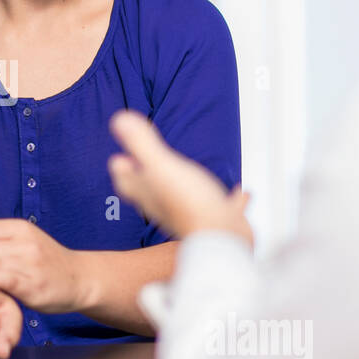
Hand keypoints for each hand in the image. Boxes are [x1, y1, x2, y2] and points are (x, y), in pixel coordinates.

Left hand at [107, 110, 252, 245]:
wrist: (222, 239)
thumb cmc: (190, 205)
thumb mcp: (162, 167)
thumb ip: (142, 144)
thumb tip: (119, 120)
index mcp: (149, 193)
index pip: (127, 182)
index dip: (122, 170)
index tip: (119, 159)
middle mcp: (167, 206)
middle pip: (152, 191)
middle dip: (147, 178)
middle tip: (144, 165)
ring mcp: (192, 214)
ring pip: (184, 200)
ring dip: (184, 188)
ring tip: (188, 176)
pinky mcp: (218, 219)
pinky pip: (222, 206)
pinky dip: (228, 199)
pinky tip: (239, 192)